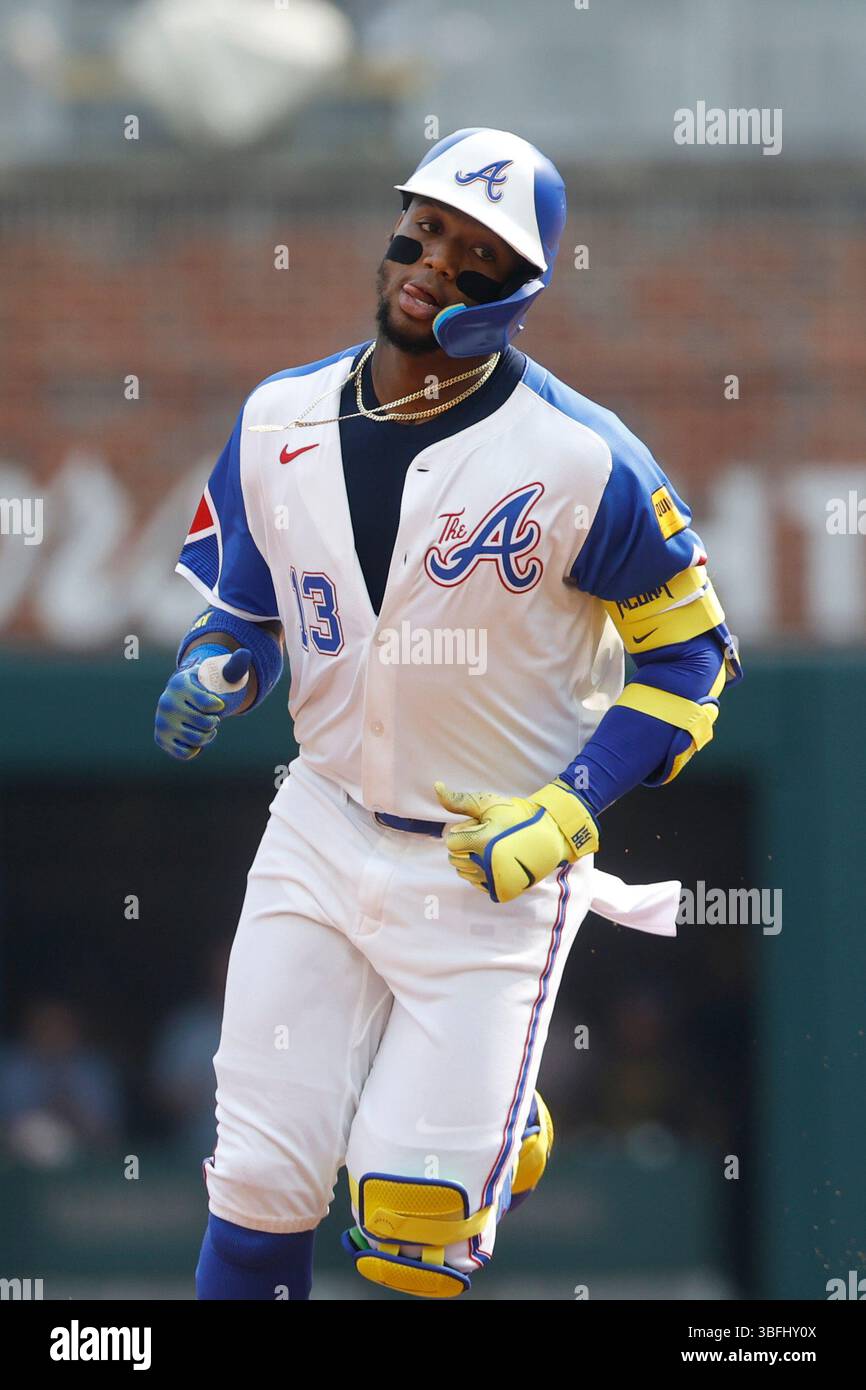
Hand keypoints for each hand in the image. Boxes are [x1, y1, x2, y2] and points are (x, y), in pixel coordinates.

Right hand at [154, 648, 250, 760]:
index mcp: (180, 684)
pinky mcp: (161, 739)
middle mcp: (167, 703)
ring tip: (207, 728)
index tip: (217, 704)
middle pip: (207, 723)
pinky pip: (185, 753)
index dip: (220, 707)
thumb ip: (232, 667)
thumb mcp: (217, 674)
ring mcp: (162, 722)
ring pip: (197, 739)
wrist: (182, 698)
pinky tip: (195, 738)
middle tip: (212, 717)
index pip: (211, 705)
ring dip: (208, 735)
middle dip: (214, 721)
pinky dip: (196, 749)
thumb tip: (245, 654)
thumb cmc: (205, 686)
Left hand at [433, 779, 598, 903]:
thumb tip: (436, 787)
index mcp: (482, 842)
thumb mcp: (489, 804)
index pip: (451, 842)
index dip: (463, 832)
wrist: (548, 835)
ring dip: (471, 860)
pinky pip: (476, 884)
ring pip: (463, 872)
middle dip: (464, 846)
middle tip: (486, 837)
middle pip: (454, 859)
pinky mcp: (500, 890)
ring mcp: (493, 879)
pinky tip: (495, 862)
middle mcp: (486, 864)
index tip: (479, 828)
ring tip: (491, 849)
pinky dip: (481, 874)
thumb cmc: (517, 816)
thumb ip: (459, 801)